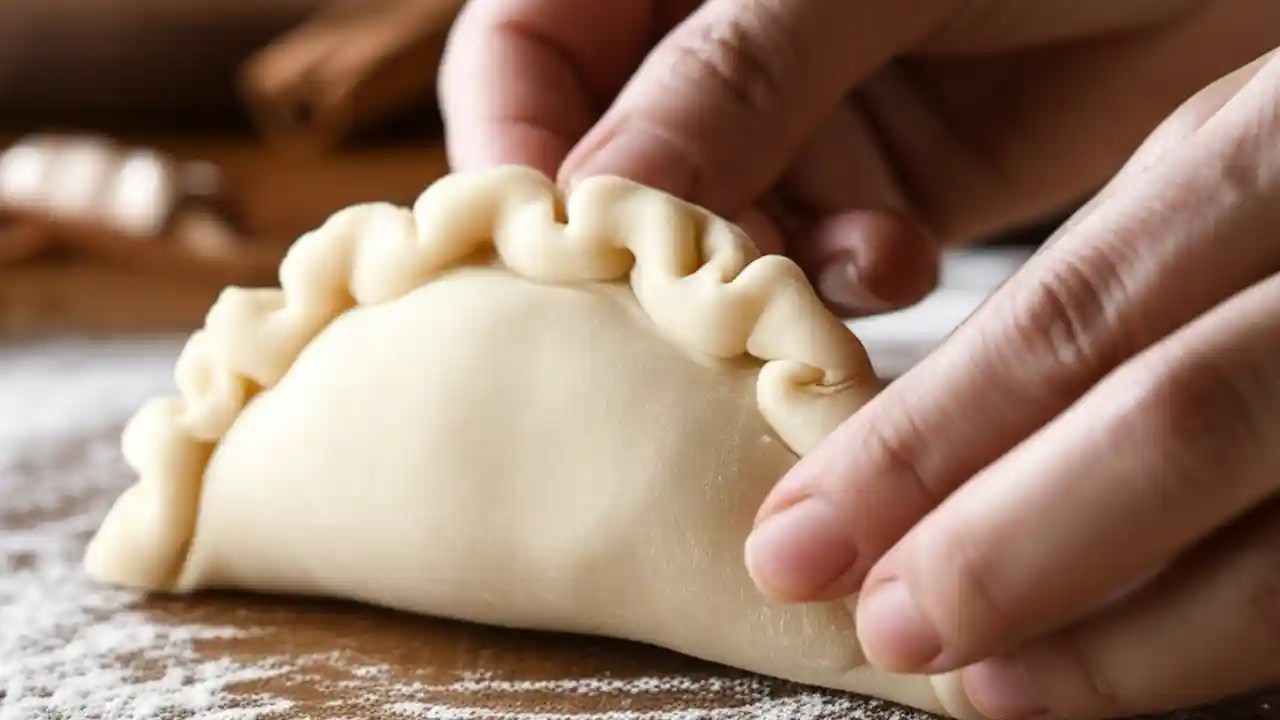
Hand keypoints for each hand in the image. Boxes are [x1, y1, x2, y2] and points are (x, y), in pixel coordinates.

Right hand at [440, 0, 1278, 315]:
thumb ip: (730, 72)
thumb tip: (595, 201)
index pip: (521, 56)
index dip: (510, 149)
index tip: (545, 245)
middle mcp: (711, 47)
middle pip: (607, 172)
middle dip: (647, 246)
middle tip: (692, 302)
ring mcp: (794, 126)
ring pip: (709, 239)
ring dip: (753, 279)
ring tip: (828, 276)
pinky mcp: (875, 195)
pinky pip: (810, 269)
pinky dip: (836, 287)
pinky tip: (888, 268)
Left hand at [744, 51, 1279, 718]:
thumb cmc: (1183, 19)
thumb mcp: (1048, 26)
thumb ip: (863, 83)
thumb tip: (648, 175)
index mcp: (1267, 137)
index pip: (1075, 315)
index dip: (924, 447)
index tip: (795, 541)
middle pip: (1191, 422)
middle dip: (1012, 552)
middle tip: (887, 630)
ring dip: (1129, 637)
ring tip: (993, 688)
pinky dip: (1219, 629)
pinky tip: (1128, 660)